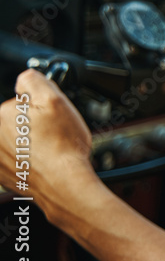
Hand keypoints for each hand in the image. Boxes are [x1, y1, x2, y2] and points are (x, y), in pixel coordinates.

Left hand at [0, 69, 96, 204]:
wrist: (63, 183)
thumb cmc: (62, 147)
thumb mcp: (54, 99)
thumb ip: (33, 81)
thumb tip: (25, 77)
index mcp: (0, 116)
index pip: (19, 99)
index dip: (37, 104)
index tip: (47, 115)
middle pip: (15, 119)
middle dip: (32, 122)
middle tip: (51, 131)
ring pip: (16, 139)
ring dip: (29, 141)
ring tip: (48, 148)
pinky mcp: (1, 173)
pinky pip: (14, 157)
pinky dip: (26, 158)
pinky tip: (41, 161)